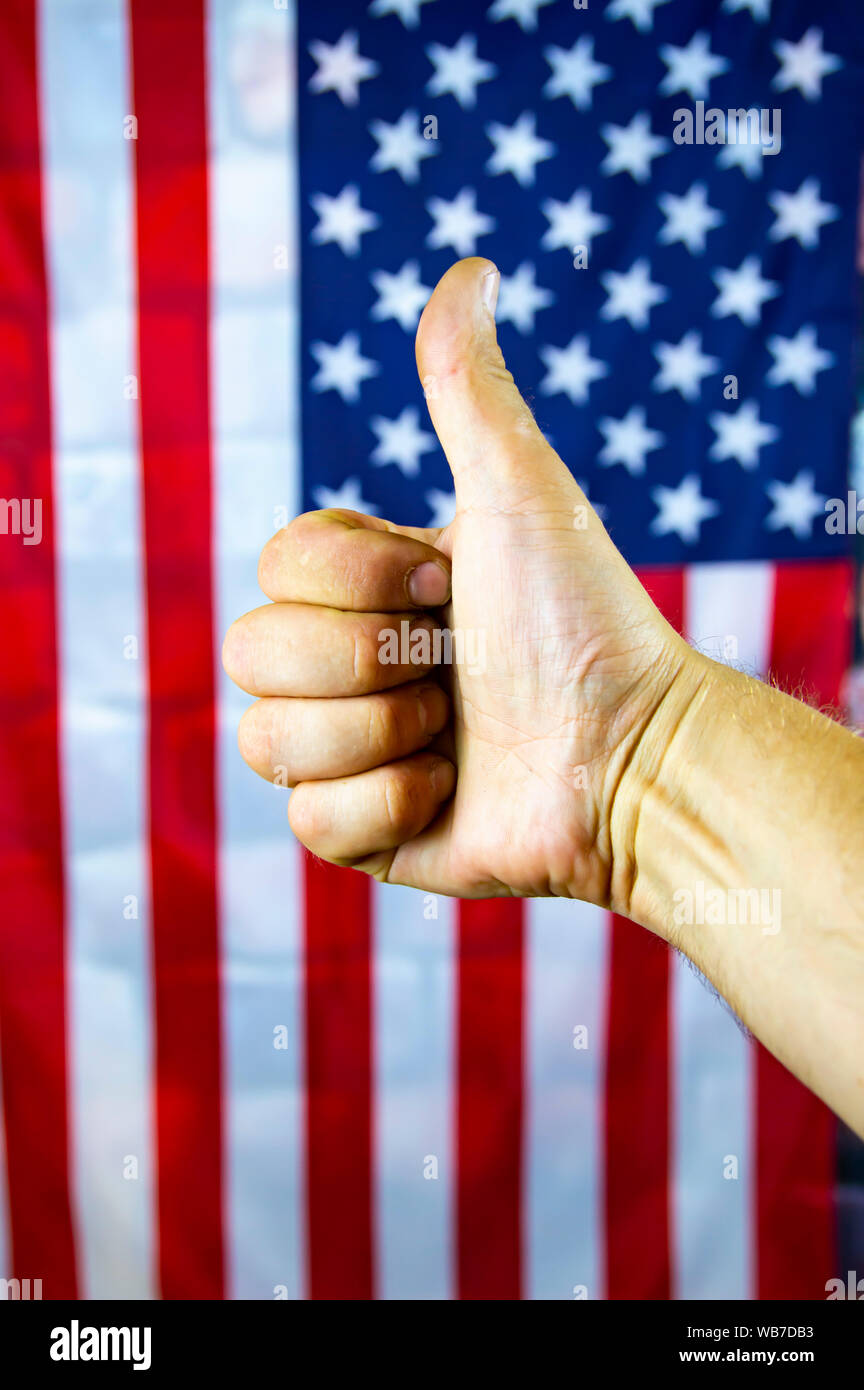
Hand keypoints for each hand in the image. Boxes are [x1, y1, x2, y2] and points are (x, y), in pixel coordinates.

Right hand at [222, 257, 699, 909]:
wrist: (631, 755)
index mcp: (364, 587)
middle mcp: (343, 665)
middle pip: (250, 652)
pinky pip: (308, 824)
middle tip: (452, 666)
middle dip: (366, 659)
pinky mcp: (360, 832)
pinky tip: (449, 792)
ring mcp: (346, 752)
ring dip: (380, 735)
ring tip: (456, 733)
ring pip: (266, 744)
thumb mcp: (521, 492)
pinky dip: (387, 805)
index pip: (274, 564)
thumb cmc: (583, 621)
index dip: (357, 579)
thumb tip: (469, 267)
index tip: (448, 585)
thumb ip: (468, 390)